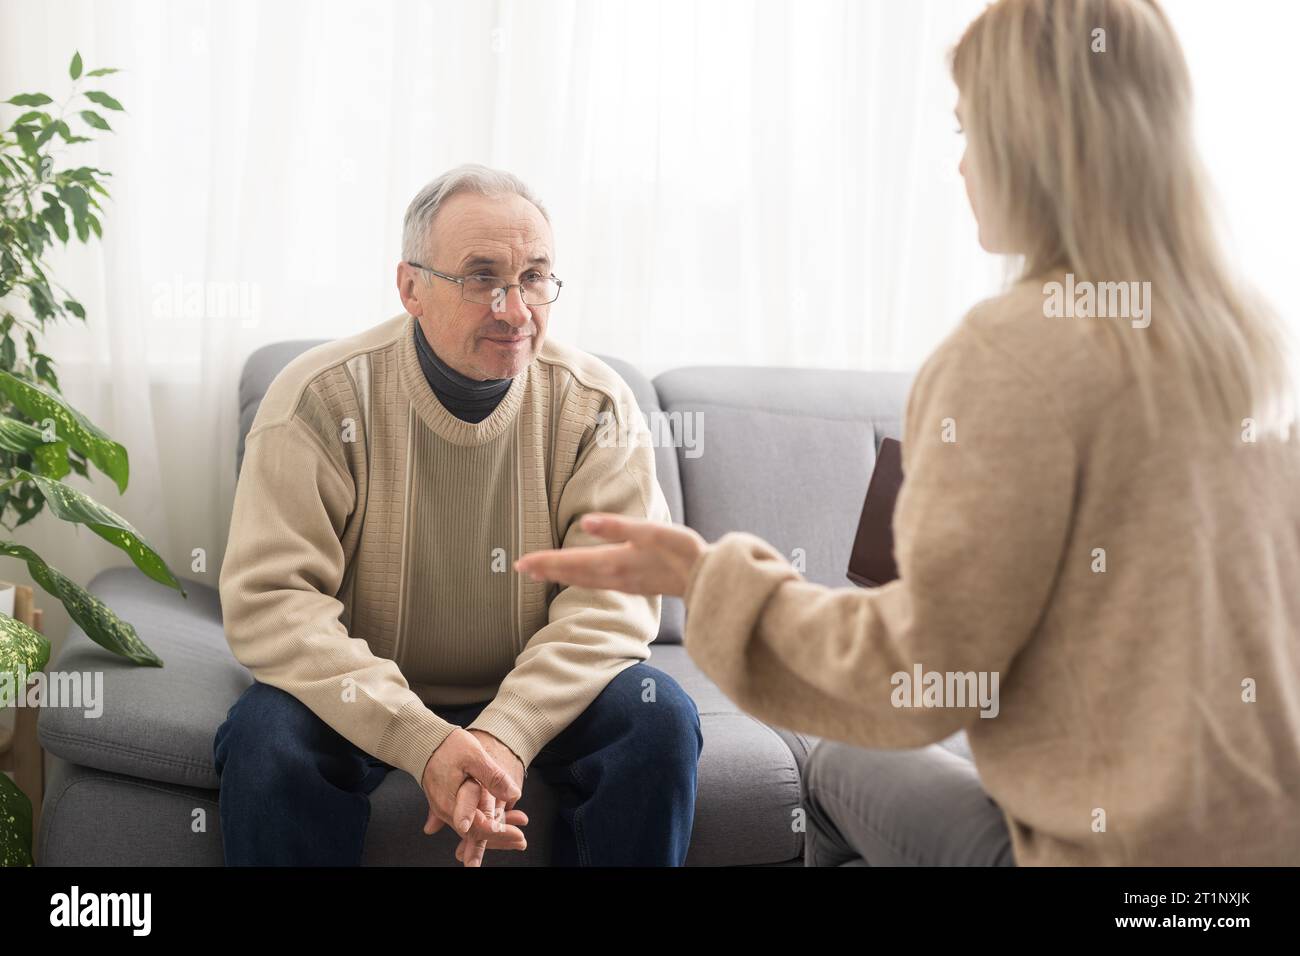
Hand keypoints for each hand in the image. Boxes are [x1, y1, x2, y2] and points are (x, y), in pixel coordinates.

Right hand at [420, 728, 526, 861]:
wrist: (427, 743)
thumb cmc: (449, 747)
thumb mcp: (475, 756)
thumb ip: (493, 777)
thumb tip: (514, 795)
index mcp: (451, 803)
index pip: (477, 827)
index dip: (499, 832)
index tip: (517, 835)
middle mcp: (446, 811)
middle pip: (475, 833)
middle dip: (500, 837)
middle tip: (522, 842)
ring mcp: (446, 810)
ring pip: (472, 829)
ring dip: (494, 833)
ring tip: (517, 838)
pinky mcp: (450, 805)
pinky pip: (468, 820)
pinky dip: (485, 824)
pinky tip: (501, 824)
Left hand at [513, 513, 707, 597]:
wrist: (708, 579)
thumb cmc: (684, 551)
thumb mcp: (653, 533)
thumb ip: (619, 527)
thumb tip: (585, 523)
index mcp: (614, 562)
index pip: (571, 562)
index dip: (544, 562)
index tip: (520, 562)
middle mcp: (614, 577)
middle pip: (572, 573)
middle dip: (545, 570)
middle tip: (519, 568)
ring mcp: (623, 584)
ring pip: (582, 581)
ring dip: (559, 576)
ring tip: (539, 573)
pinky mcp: (633, 585)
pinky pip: (596, 584)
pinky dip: (578, 580)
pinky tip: (578, 578)